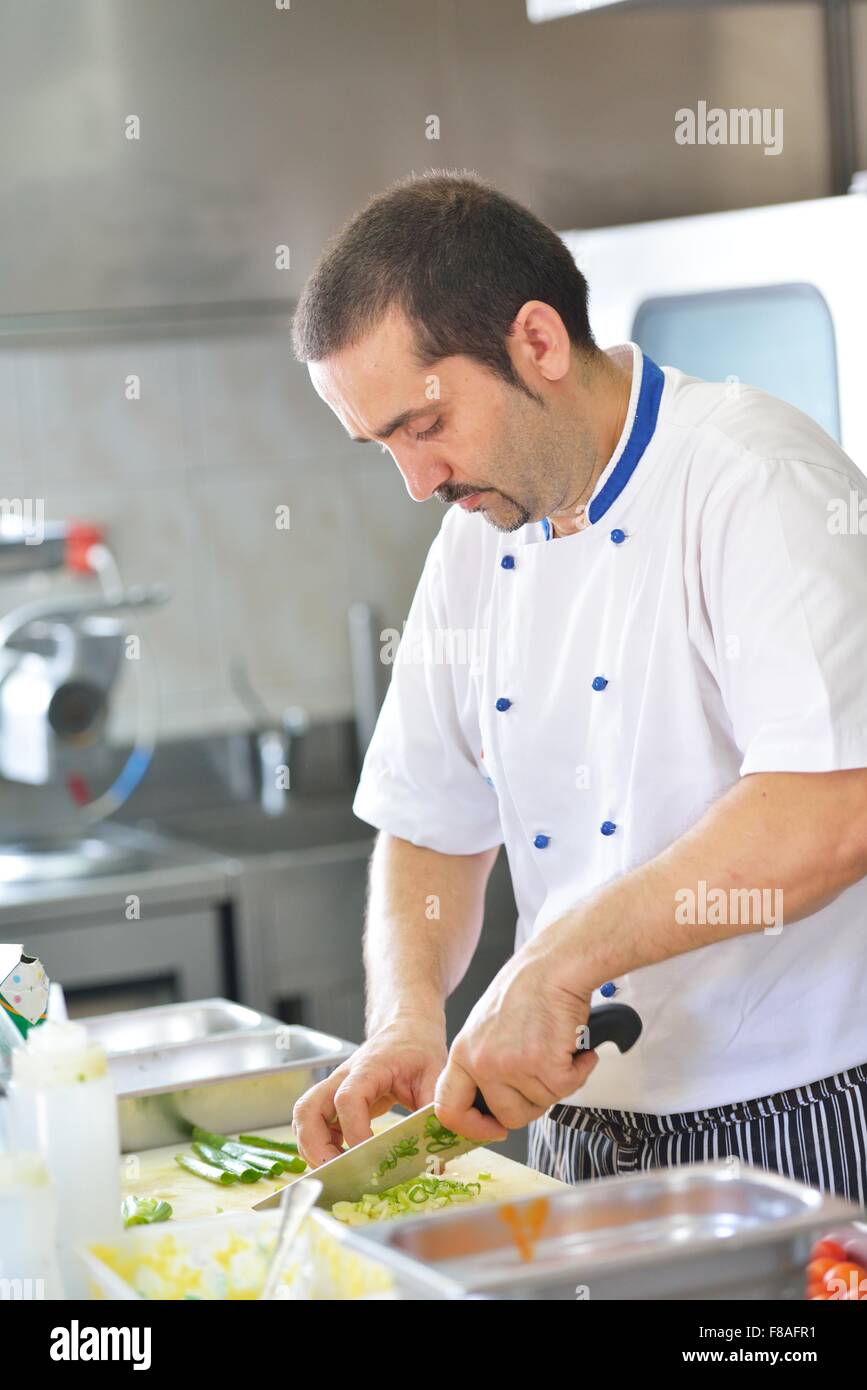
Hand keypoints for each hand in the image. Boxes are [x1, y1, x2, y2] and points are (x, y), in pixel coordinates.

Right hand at [293, 1014, 447, 1166]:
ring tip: (336, 1169)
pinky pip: (311, 1123)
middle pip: (308, 1108)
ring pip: (303, 1117)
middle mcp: (342, 1077)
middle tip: (338, 1170)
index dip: (353, 1130)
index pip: (347, 1098)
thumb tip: (436, 1164)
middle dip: (315, 1145)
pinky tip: (339, 1157)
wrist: (406, 1030)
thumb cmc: (417, 1049)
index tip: (369, 1154)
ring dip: (311, 1147)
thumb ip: (434, 1114)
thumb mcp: (434, 1076)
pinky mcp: (333, 1100)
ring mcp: (333, 1088)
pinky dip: (316, 1144)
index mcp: (369, 1068)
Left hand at [434, 929, 597, 1140]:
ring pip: (542, 1103)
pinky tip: (575, 1049)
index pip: (450, 1109)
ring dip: (557, 1082)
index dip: (473, 1128)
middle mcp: (483, 1063)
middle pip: (508, 1117)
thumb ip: (482, 1065)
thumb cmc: (526, 990)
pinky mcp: (546, 1064)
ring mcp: (513, 1066)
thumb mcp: (485, 1029)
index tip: (493, 1129)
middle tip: (543, 1075)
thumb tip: (491, 1108)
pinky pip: (569, 1088)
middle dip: (532, 1103)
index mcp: (463, 1053)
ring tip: (556, 1048)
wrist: (554, 965)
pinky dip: (580, 1070)